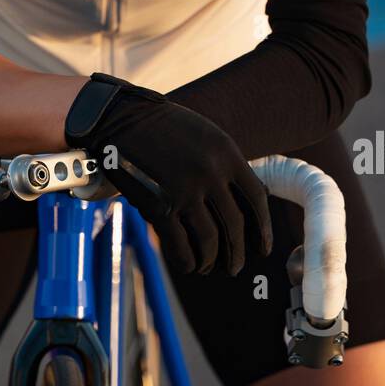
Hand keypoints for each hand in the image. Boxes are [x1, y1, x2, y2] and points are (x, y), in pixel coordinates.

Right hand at [63, 73, 272, 275]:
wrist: (120, 118)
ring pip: (210, 241)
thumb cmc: (164, 127)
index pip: (257, 198)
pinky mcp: (159, 205)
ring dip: (211, 261)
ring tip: (209, 267)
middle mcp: (210, 172)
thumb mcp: (205, 135)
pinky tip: (189, 265)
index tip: (262, 246)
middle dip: (238, 253)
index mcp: (226, 152)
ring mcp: (184, 190)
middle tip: (236, 267)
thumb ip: (226, 164)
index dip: (263, 228)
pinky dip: (187, 261)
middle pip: (235, 225)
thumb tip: (249, 201)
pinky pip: (180, 245)